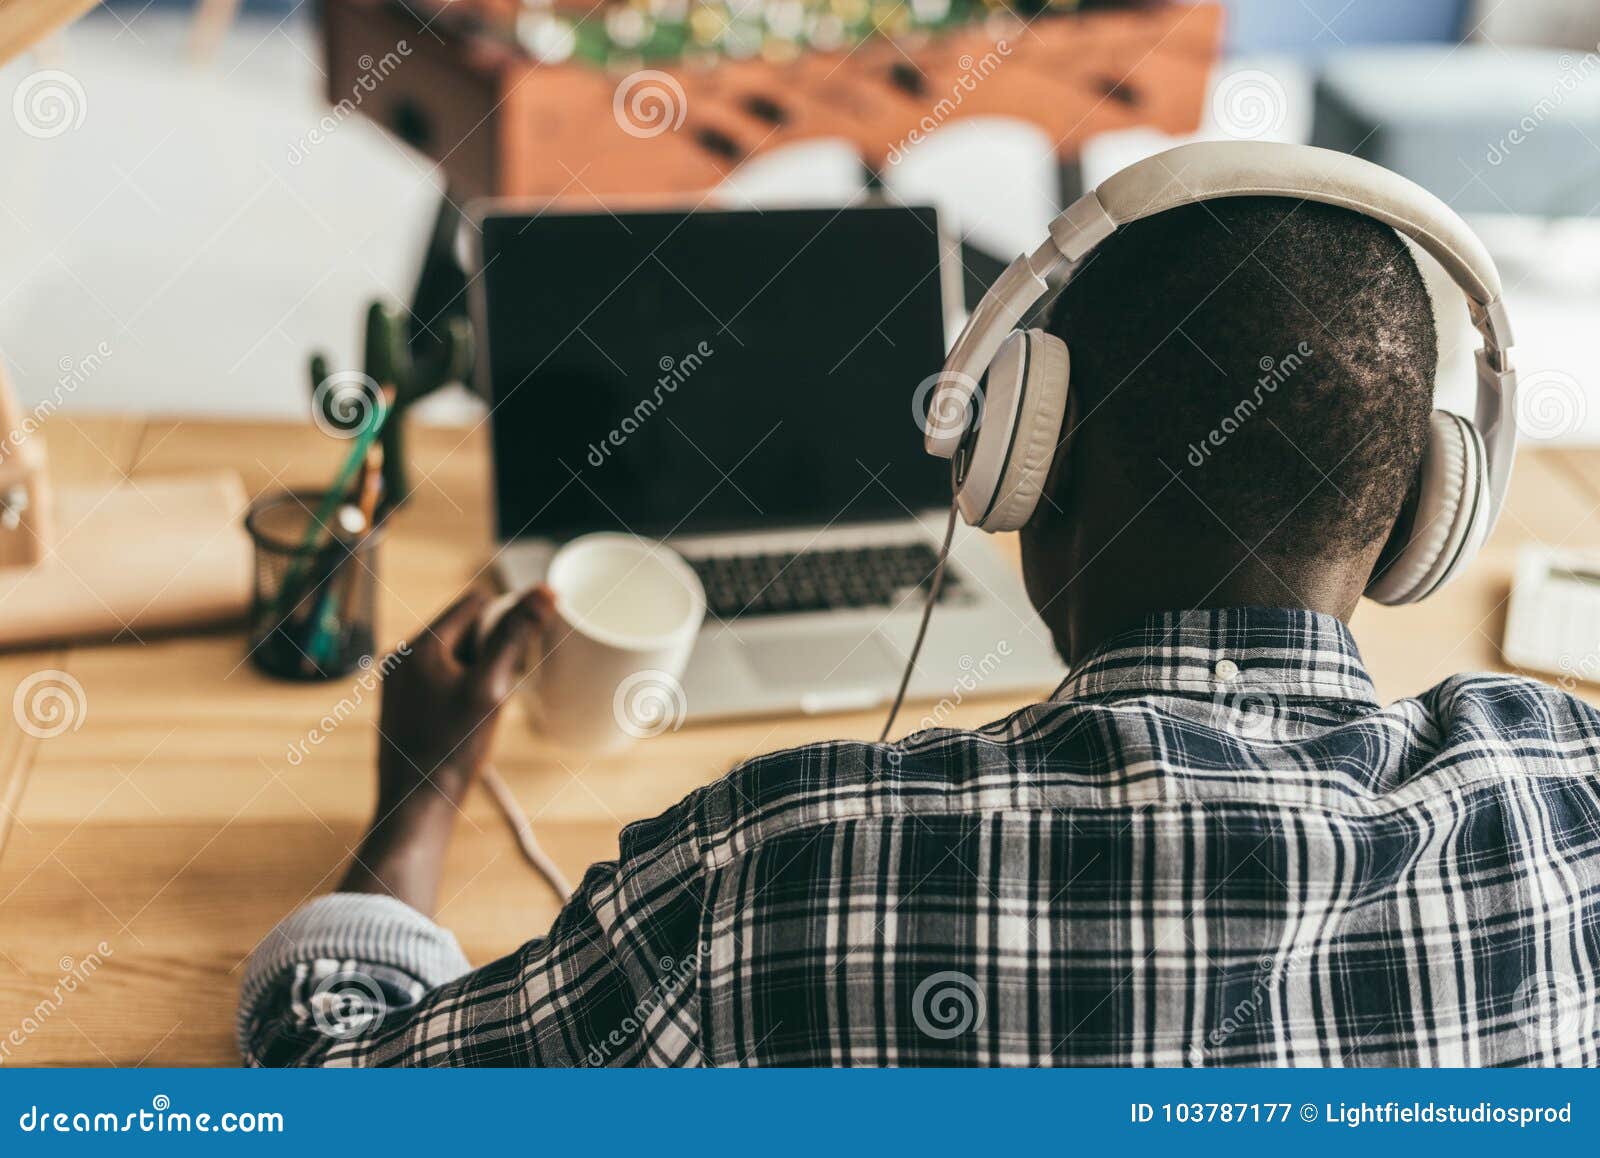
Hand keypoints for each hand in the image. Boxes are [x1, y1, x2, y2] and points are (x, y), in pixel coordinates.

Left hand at [340, 586, 553, 912]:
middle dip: (492, 650)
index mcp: (419, 645)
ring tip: (487, 709)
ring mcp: (399, 682)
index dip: (506, 620)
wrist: (416, 806)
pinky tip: (471, 721)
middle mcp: (402, 657)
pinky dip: (464, 689)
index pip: (475, 603)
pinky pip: (442, 679)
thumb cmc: (452, 751)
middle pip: (464, 629)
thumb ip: (514, 636)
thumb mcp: (491, 689)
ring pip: (455, 656)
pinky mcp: (402, 705)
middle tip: (505, 689)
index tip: (521, 656)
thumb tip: (543, 592)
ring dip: (481, 671)